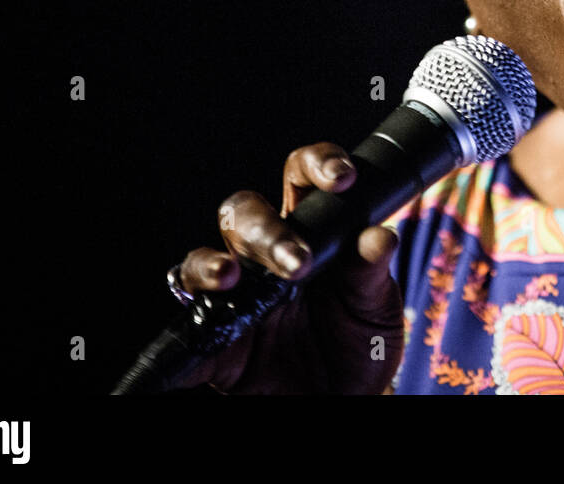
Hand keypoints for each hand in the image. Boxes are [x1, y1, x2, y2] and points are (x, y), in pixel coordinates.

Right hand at [173, 143, 404, 393]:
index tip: (342, 178)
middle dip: (268, 230)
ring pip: (205, 257)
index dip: (317, 164)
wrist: (344, 399)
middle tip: (300, 262)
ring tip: (230, 277)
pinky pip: (187, 327)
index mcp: (311, 231)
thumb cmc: (360, 343)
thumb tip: (379, 237)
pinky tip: (201, 333)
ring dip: (213, 263)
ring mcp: (237, 294)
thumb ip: (372, 272)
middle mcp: (266, 254)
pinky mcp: (218, 339)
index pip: (302, 178)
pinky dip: (185, 330)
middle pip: (245, 212)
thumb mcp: (376, 306)